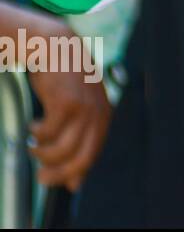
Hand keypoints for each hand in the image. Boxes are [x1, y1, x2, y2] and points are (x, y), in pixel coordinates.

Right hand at [27, 30, 111, 191]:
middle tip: (40, 177)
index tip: (53, 180)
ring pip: (61, 149)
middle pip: (80, 158)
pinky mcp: (66, 102)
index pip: (92, 157)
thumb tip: (76, 183)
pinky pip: (47, 132)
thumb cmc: (65, 81)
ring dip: (42, 153)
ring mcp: (84, 109)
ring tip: (33, 145)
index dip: (72, 173)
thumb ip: (78, 141)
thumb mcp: (77, 111)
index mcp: (103, 118)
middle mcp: (98, 115)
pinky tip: (32, 124)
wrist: (57, 47)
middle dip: (58, 173)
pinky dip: (36, 133)